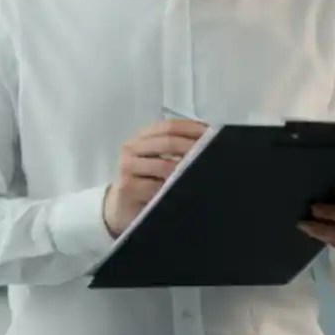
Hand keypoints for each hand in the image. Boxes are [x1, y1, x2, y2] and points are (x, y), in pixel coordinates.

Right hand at [103, 120, 206, 237]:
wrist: (119, 207)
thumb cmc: (144, 182)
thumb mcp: (156, 161)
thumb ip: (175, 149)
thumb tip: (207, 140)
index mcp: (141, 137)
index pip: (169, 126)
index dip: (192, 128)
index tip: (213, 134)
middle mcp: (131, 148)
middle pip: (168, 142)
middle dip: (194, 147)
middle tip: (215, 153)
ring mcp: (128, 168)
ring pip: (165, 166)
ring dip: (187, 170)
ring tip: (206, 173)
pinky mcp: (128, 188)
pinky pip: (157, 187)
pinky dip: (174, 188)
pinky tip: (187, 190)